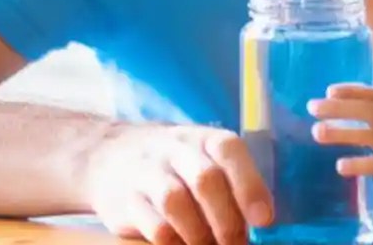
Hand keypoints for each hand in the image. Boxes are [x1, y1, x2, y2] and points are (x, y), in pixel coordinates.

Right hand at [83, 123, 272, 244]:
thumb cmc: (175, 163)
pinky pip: (154, 226)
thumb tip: (262, 221)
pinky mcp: (125, 200)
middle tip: (238, 244)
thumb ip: (232, 181)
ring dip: (200, 235)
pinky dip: (175, 243)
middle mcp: (176, 150)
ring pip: (176, 203)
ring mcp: (147, 173)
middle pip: (206, 180)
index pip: (230, 152)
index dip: (250, 186)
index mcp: (204, 138)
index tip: (264, 220)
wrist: (108, 155)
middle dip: (227, 220)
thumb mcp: (203, 156)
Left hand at [308, 85, 372, 211]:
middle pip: (369, 110)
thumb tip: (365, 129)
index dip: (353, 91)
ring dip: (342, 132)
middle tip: (312, 107)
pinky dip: (360, 164)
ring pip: (371, 134)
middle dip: (338, 107)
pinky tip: (341, 166)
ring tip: (317, 132)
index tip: (330, 89)